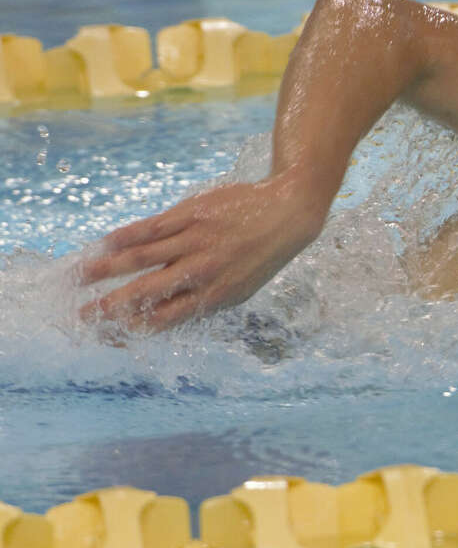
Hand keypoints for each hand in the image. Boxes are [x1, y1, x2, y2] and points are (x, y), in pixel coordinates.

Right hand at [78, 175, 326, 331]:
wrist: (288, 212)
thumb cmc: (259, 257)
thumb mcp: (238, 291)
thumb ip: (199, 303)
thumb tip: (157, 319)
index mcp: (214, 296)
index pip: (161, 321)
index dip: (129, 330)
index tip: (105, 335)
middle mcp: (202, 271)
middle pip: (144, 293)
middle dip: (107, 307)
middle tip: (80, 316)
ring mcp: (195, 240)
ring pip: (140, 257)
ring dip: (105, 268)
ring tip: (79, 277)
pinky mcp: (191, 214)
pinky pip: (150, 227)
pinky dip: (124, 237)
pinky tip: (103, 244)